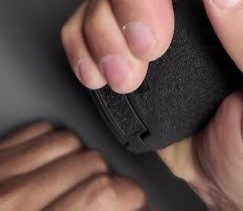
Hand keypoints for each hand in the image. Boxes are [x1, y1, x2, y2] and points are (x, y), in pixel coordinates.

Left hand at [0, 121, 147, 209]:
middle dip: (109, 184)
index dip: (132, 198)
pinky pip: (39, 132)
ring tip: (77, 187)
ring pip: (69, 141)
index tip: (136, 207)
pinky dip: (54, 147)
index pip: (101, 194)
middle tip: (108, 205)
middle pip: (91, 164)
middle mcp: (13, 203)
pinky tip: (52, 171)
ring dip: (81, 163)